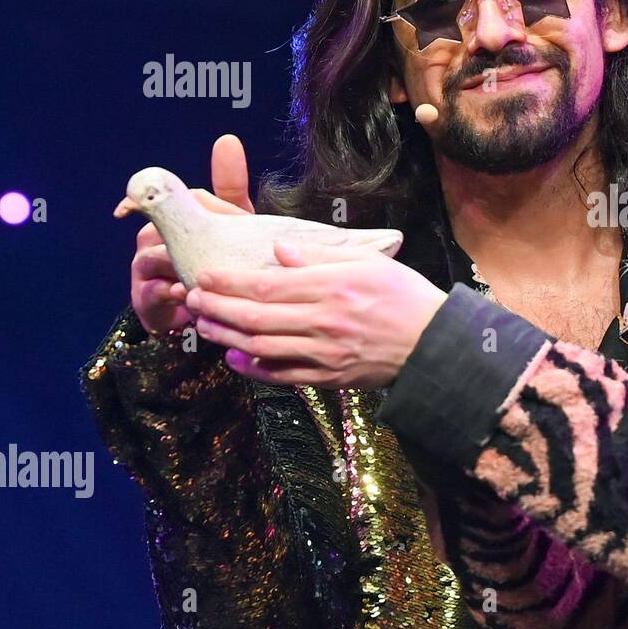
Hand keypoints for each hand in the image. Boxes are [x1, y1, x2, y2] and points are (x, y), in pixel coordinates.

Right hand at [128, 134, 254, 335]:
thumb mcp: (234, 223)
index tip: (187, 208)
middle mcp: (152, 239)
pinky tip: (190, 295)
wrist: (212, 310)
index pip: (171, 199)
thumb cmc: (224, 259)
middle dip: (179, 237)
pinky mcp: (146, 299)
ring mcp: (145, 270)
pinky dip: (170, 292)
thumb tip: (227, 139)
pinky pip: (152, 291)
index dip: (178, 200)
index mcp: (172, 217)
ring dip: (175, 266)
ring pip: (150, 257)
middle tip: (202, 246)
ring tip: (200, 276)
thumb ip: (229, 185)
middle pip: (155, 227)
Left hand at [185, 239, 447, 388]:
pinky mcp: (329, 377)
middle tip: (192, 296)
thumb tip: (279, 251)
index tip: (205, 275)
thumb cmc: (406, 297)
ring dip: (226, 335)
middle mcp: (324, 322)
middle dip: (217, 306)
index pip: (268, 284)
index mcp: (333, 288)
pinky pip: (282, 374)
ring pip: (262, 346)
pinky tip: (234, 357)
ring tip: (203, 322)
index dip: (230, 281)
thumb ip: (322, 256)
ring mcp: (325, 353)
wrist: (435, 345)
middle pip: (256, 316)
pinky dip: (253, 368)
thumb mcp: (369, 263)